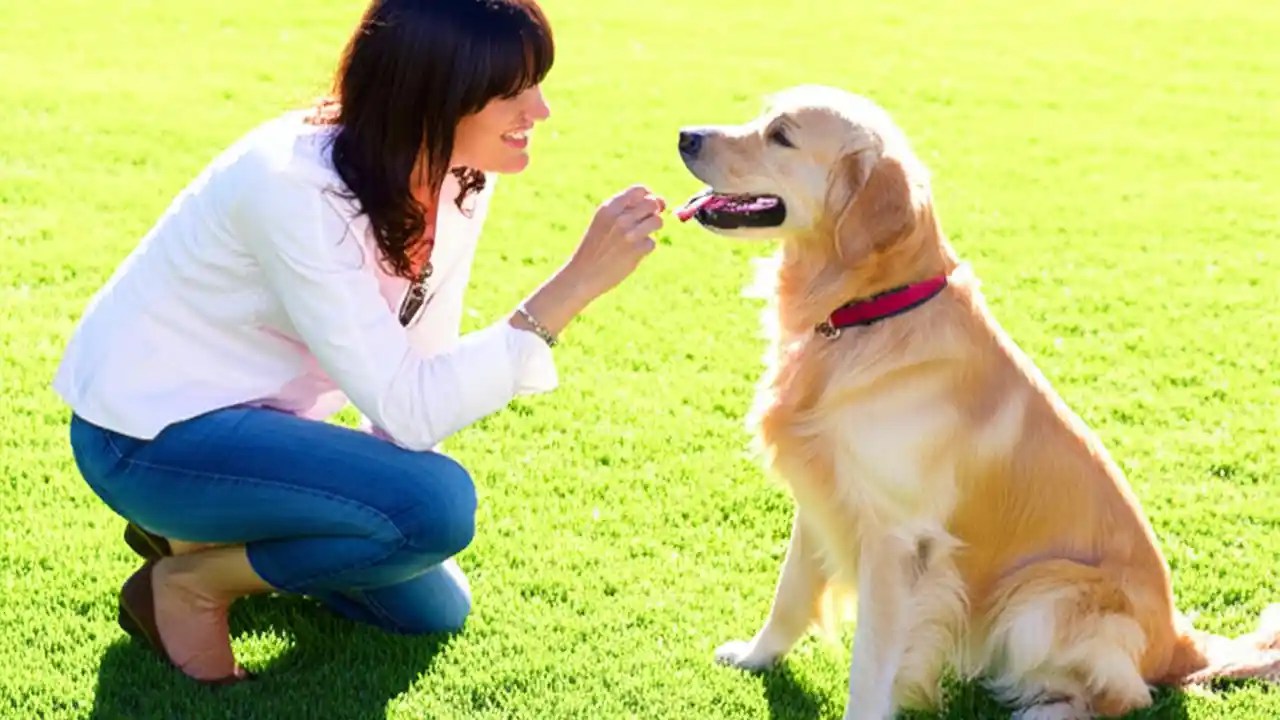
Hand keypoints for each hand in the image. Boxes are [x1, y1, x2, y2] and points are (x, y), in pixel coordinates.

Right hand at [509, 186, 664, 342]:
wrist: (582, 275)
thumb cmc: (595, 247)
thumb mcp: (604, 221)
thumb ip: (627, 209)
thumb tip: (661, 202)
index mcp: (609, 207)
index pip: (640, 190)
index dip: (648, 197)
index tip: (644, 208)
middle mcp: (620, 217)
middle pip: (653, 203)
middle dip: (653, 213)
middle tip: (643, 225)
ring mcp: (629, 234)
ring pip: (657, 221)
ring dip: (652, 230)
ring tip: (637, 239)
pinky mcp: (636, 251)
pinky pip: (652, 243)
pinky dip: (644, 249)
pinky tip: (629, 255)